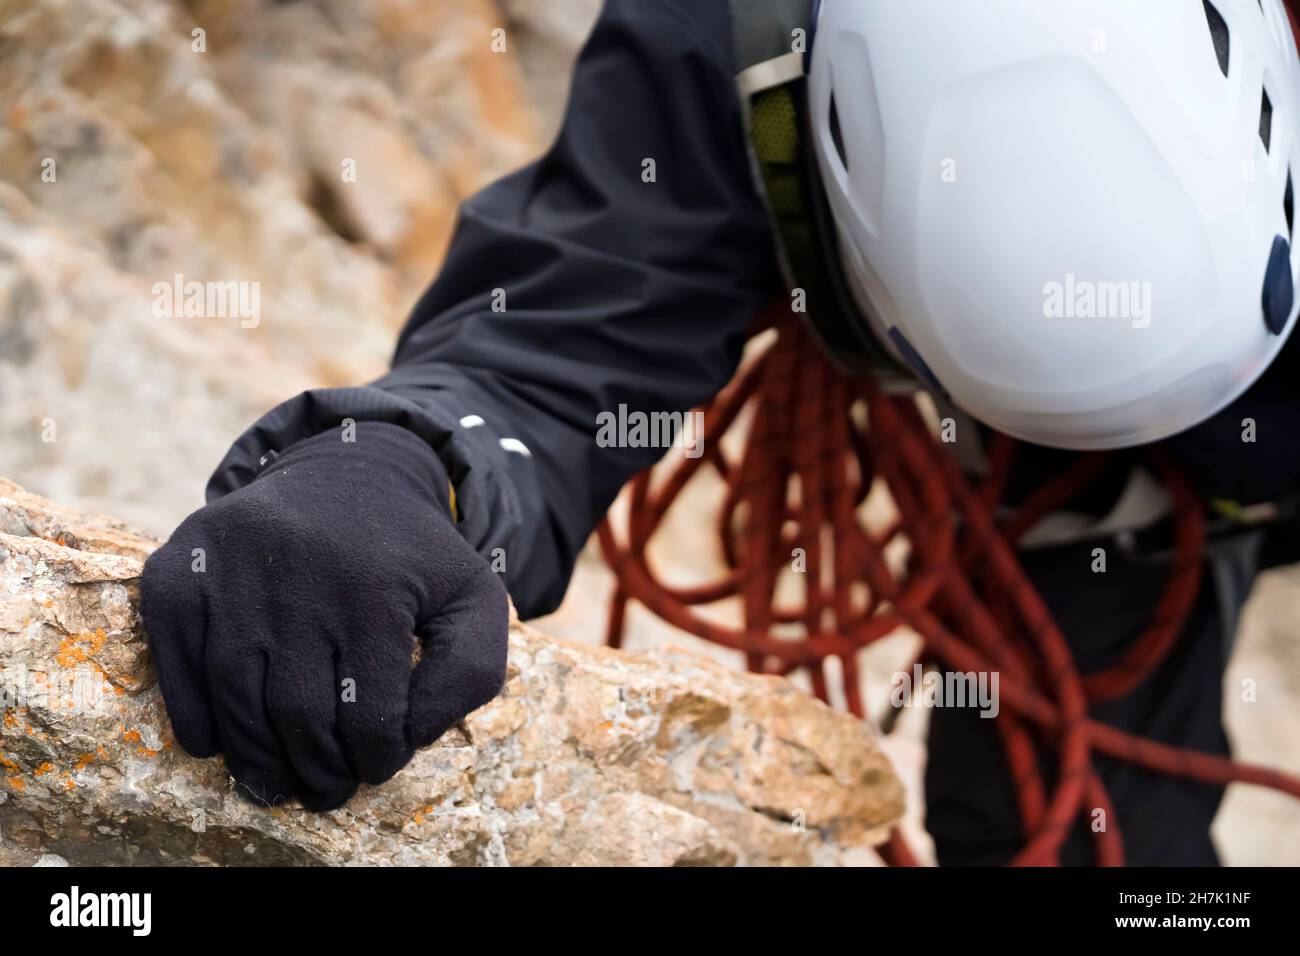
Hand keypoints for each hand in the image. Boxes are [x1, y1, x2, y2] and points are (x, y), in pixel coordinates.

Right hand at [140, 421, 507, 809]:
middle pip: (298, 716)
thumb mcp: (474, 599)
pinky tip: (220, 744)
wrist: (347, 471)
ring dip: (256, 759)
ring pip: (235, 698)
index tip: (380, 763)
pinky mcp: (180, 569)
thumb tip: (409, 736)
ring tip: (279, 783)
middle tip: (327, 790)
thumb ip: (470, 673)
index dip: (378, 758)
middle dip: (318, 771)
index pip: (371, 717)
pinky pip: (174, 662)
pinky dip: (194, 716)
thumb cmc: (414, 555)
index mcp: (375, 589)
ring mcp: (230, 570)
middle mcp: (297, 576)